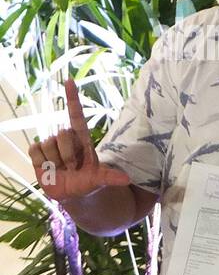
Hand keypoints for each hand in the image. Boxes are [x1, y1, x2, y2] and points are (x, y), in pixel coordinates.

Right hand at [28, 78, 132, 200]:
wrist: (70, 193)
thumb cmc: (87, 182)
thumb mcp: (99, 180)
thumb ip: (110, 177)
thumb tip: (127, 180)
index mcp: (82, 139)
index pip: (76, 114)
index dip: (72, 98)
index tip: (69, 80)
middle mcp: (65, 138)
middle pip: (62, 134)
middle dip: (68, 154)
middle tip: (73, 167)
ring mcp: (50, 144)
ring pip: (48, 144)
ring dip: (56, 161)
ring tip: (62, 169)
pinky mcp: (37, 152)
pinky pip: (35, 151)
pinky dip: (42, 163)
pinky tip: (49, 169)